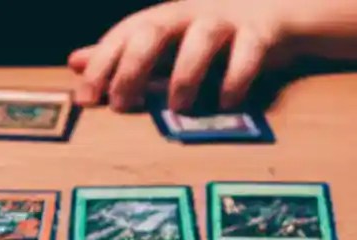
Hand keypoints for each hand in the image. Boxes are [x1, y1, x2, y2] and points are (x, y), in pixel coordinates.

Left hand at [68, 0, 293, 112]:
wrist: (281, 11)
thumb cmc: (216, 33)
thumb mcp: (167, 43)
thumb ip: (124, 54)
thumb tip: (75, 62)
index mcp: (166, 17)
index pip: (125, 34)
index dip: (102, 64)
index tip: (85, 99)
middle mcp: (192, 14)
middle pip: (155, 31)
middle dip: (133, 68)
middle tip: (123, 105)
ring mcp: (228, 21)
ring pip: (202, 39)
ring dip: (186, 76)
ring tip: (179, 109)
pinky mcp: (262, 33)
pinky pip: (248, 53)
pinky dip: (236, 80)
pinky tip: (227, 104)